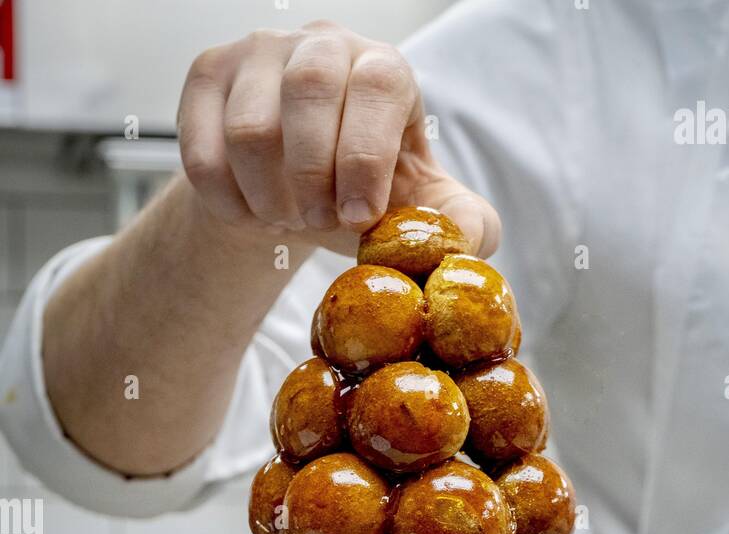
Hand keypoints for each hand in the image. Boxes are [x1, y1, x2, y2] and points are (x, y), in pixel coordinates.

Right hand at [177, 22, 499, 256]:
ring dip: (268, 196)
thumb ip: (456, 222)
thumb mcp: (416, 209)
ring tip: (285, 220)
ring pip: (250, 126)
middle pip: (309, 91)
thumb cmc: (361, 191)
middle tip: (315, 222)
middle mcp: (322, 44)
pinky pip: (203, 148)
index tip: (359, 217)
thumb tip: (474, 241)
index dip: (366, 157)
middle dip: (313, 177)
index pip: (376, 87)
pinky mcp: (209, 76)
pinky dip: (226, 200)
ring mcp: (259, 54)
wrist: (293, 192)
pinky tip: (250, 212)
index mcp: (382, 70)